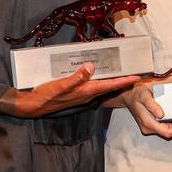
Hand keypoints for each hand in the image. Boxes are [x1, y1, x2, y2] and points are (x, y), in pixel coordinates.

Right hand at [0, 63, 139, 117]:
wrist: (33, 105)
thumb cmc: (46, 96)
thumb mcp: (61, 85)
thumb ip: (77, 77)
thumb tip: (92, 66)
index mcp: (87, 91)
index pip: (110, 85)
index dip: (125, 80)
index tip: (137, 77)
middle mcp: (86, 93)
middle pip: (108, 85)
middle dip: (121, 79)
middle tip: (131, 71)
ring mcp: (81, 94)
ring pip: (100, 85)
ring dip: (109, 78)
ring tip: (118, 69)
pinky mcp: (74, 92)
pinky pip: (90, 84)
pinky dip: (96, 78)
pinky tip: (94, 71)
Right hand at [122, 79, 171, 139]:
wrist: (129, 95)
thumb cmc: (136, 95)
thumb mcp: (143, 96)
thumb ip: (152, 105)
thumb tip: (161, 114)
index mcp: (148, 124)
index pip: (167, 132)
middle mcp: (151, 127)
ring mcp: (154, 126)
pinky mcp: (156, 123)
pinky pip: (170, 125)